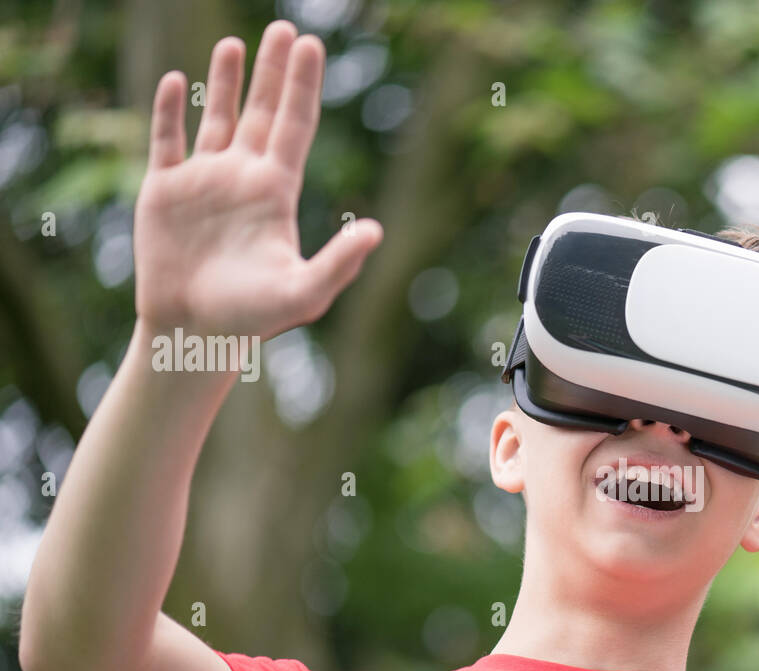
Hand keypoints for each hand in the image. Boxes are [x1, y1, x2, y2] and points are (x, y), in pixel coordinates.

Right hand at [134, 21, 382, 342]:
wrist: (193, 334)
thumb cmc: (252, 318)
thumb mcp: (303, 292)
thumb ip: (340, 262)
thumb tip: (376, 231)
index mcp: (275, 192)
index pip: (294, 126)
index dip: (302, 86)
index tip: (310, 45)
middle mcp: (242, 178)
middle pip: (262, 113)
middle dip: (273, 72)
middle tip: (286, 29)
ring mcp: (203, 182)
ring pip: (216, 119)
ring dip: (225, 82)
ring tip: (235, 43)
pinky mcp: (163, 192)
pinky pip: (165, 141)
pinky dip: (168, 111)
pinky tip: (174, 82)